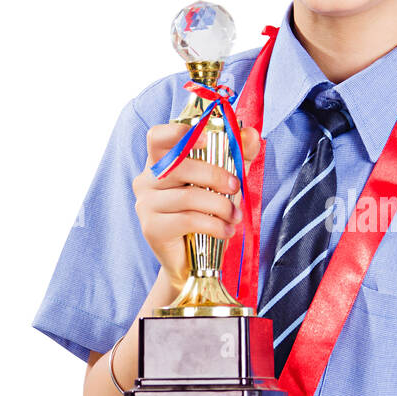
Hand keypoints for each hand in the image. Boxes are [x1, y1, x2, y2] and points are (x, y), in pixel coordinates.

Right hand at [133, 121, 261, 289]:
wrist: (194, 262)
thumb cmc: (207, 215)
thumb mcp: (227, 181)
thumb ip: (239, 155)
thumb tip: (251, 134)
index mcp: (160, 162)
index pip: (158, 137)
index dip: (179, 133)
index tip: (207, 138)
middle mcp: (146, 180)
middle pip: (178, 165)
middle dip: (214, 174)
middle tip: (236, 187)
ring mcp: (145, 204)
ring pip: (188, 196)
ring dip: (220, 206)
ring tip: (235, 216)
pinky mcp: (151, 227)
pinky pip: (188, 220)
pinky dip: (214, 225)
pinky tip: (226, 231)